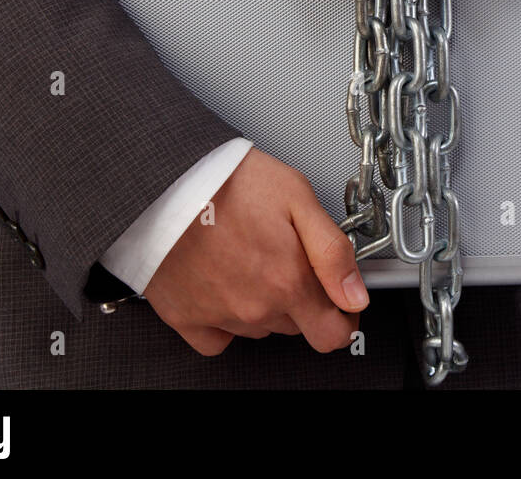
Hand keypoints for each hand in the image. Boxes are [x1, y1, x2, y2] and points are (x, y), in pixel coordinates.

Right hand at [143, 147, 367, 355]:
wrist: (165, 180)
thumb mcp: (299, 198)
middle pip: (297, 325)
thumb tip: (356, 295)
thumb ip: (333, 252)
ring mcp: (219, 316)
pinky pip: (216, 339)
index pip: (334, 333)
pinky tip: (224, 286)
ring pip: (260, 328)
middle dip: (302, 299)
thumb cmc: (229, 181)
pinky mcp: (185, 317)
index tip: (341, 301)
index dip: (344, 317)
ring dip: (264, 303)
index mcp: (289, 281)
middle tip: (287, 258)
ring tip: (249, 257)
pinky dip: (225, 320)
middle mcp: (255, 308)